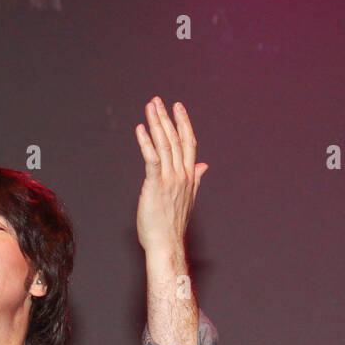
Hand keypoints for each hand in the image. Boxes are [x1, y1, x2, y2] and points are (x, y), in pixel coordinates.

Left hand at [135, 97, 207, 251]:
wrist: (167, 244)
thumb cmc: (172, 225)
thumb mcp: (187, 198)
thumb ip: (196, 178)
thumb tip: (204, 166)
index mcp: (190, 177)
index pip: (189, 143)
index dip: (183, 123)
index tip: (178, 107)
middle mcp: (182, 175)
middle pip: (176, 139)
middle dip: (166, 118)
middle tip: (158, 100)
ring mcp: (170, 180)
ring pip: (165, 145)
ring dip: (157, 123)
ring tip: (150, 107)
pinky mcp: (155, 185)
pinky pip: (152, 159)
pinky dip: (146, 142)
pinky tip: (141, 129)